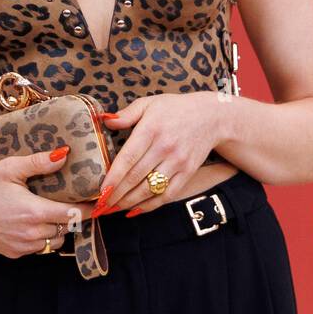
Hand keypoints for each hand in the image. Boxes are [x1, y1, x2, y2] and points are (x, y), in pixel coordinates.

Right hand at [0, 147, 95, 257]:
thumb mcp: (9, 168)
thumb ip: (38, 163)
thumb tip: (64, 154)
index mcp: (34, 212)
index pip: (74, 215)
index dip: (88, 209)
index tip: (96, 201)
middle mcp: (32, 234)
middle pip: (67, 228)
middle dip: (73, 217)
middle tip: (73, 201)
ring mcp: (23, 246)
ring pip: (55, 241)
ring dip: (58, 229)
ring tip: (52, 212)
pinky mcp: (14, 253)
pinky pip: (39, 249)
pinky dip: (42, 238)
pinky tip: (33, 223)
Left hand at [94, 92, 224, 216]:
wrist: (211, 117)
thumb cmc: (175, 109)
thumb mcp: (149, 104)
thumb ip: (127, 114)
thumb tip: (106, 121)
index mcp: (151, 129)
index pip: (128, 158)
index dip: (113, 177)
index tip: (101, 190)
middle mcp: (164, 147)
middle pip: (136, 177)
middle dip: (116, 194)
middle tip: (101, 205)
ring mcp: (177, 162)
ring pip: (150, 189)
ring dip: (130, 202)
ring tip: (114, 209)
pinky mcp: (188, 172)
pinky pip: (167, 194)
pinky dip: (151, 205)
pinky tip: (136, 210)